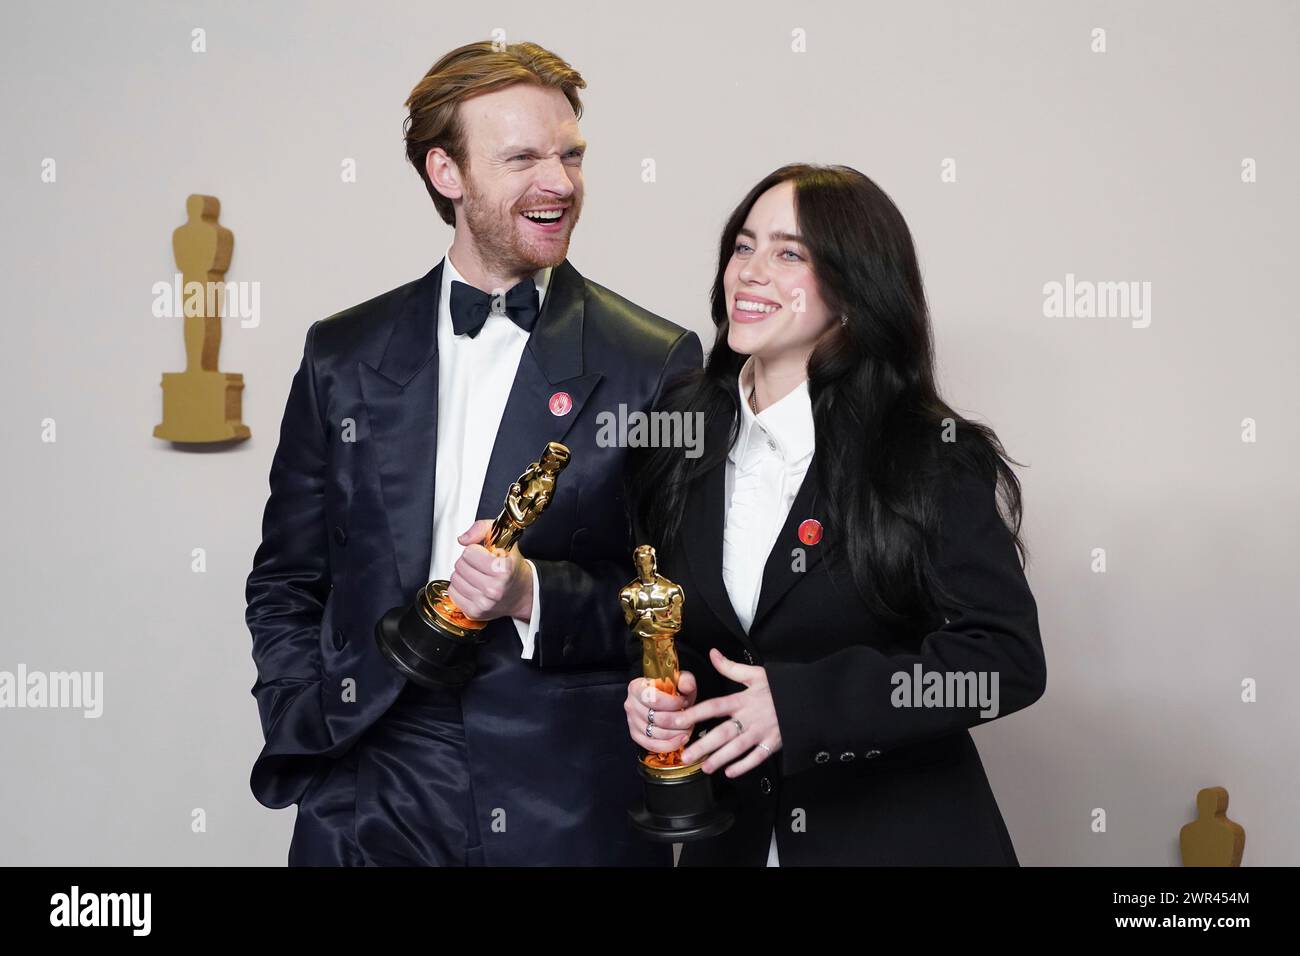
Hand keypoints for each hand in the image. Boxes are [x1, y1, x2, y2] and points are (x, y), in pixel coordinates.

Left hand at [446, 519, 533, 621]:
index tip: (485, 555)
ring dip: (464, 575)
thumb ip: (482, 529)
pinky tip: (473, 587)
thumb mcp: (504, 540)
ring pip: (454, 579)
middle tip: (481, 566)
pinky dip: (460, 588)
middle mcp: (494, 589)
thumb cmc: (512, 566)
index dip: (476, 551)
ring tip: (478, 576)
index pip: (468, 552)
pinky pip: (453, 592)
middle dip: (468, 562)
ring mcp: (484, 603)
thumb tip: (462, 539)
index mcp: (502, 570)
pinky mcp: (474, 612)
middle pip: (460, 565)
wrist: (521, 593)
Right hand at [624, 671, 697, 753]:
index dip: (673, 703)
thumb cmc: (672, 689)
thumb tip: (687, 687)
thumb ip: (686, 681)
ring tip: (689, 727)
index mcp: (637, 687)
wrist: (666, 699)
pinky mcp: (637, 736)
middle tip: (691, 717)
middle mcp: (631, 704)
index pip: (654, 699)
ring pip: (657, 733)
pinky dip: (670, 744)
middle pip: (657, 718)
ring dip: (677, 733)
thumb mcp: (681, 679)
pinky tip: (682, 739)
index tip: (684, 702)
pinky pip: (653, 745)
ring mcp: (632, 722)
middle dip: (678, 720)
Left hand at [677, 648, 781, 776]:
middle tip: (686, 755)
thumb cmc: (779, 686)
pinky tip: (731, 772)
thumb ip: (730, 667)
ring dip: (720, 758)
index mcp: (742, 699)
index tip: (677, 720)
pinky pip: (757, 757)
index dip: (694, 714)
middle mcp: (749, 717)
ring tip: (705, 767)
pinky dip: (744, 765)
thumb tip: (713, 654)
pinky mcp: (773, 743)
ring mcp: (761, 732)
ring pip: (737, 748)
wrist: (808, 697)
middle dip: (703, 745)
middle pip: (722, 733)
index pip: (714, 707)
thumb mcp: (755, 674)